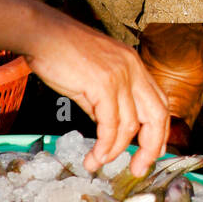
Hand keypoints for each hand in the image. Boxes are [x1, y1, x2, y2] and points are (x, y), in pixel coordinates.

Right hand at [22, 11, 169, 174]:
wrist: (42, 34)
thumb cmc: (63, 53)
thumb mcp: (94, 77)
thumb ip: (106, 102)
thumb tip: (109, 130)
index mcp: (135, 65)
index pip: (159, 102)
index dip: (160, 130)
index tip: (153, 151)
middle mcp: (134, 69)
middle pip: (158, 115)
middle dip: (152, 146)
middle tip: (138, 168)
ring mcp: (120, 76)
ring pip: (131, 124)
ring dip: (116, 150)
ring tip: (99, 163)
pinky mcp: (103, 84)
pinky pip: (110, 124)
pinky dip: (105, 145)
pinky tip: (96, 155)